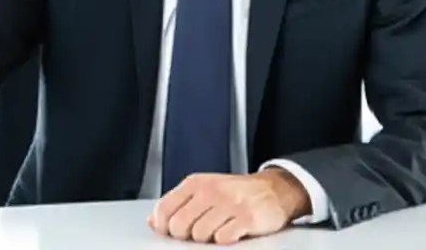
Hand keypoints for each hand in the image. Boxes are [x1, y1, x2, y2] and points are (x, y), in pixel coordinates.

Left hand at [148, 169, 310, 244]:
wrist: (273, 189)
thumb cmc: (234, 192)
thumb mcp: (203, 190)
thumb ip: (178, 204)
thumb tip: (152, 222)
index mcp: (195, 183)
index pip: (164, 207)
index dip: (162, 226)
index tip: (168, 233)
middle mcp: (210, 191)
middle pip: (179, 225)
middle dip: (184, 236)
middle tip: (194, 235)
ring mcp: (229, 204)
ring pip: (199, 234)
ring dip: (206, 240)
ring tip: (215, 232)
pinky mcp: (247, 218)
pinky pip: (223, 239)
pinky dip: (224, 241)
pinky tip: (230, 233)